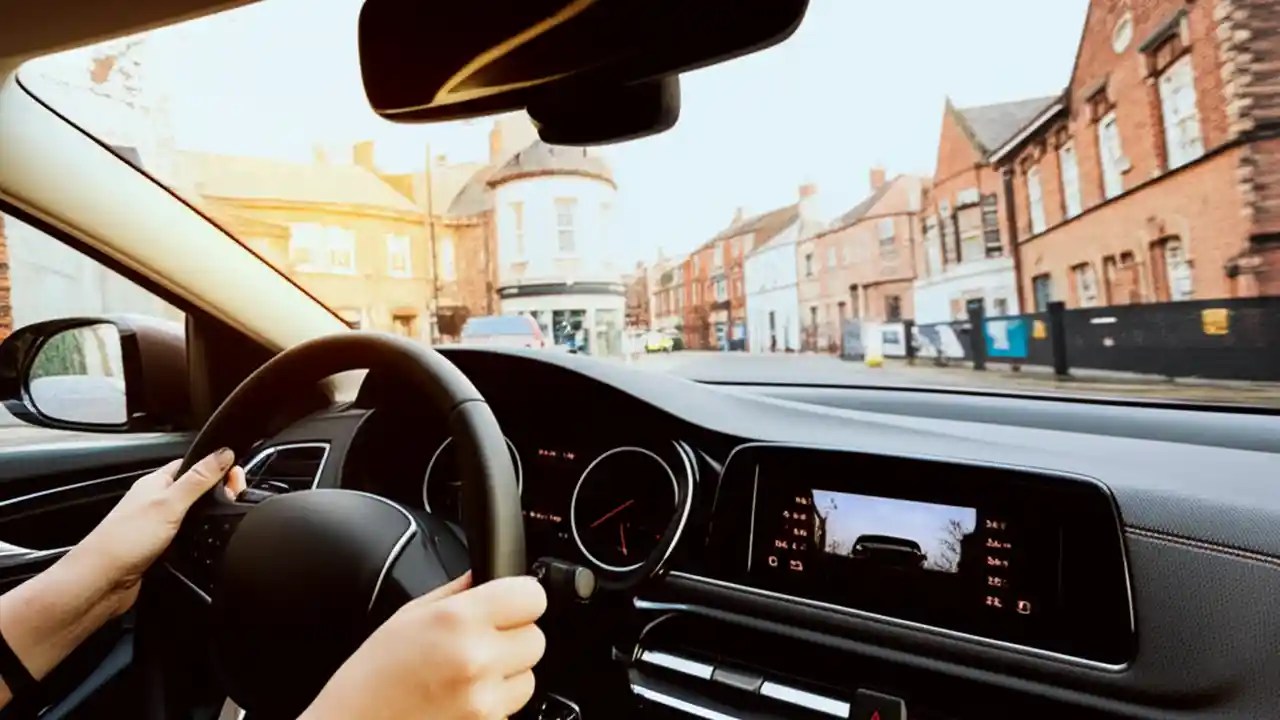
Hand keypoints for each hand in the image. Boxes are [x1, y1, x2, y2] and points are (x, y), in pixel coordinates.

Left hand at [0, 449, 246, 705]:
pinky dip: (198, 536)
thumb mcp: (169, 503)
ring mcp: (156, 525)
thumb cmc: (126, 540)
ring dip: (208, 515)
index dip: (216, 466)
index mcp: (155, 483)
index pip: (192, 464)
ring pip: (191, 513)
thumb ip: (198, 479)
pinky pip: (185, 535)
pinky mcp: (158, 547)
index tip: (236, 476)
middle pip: (194, 488)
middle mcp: (155, 501)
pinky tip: (206, 541)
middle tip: (234, 500)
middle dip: (217, 492)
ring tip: (225, 517)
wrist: (102, 582)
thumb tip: (223, 453)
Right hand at [302, 573, 547, 719]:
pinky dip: (494, 703)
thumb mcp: (411, 614)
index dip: (521, 597)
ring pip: (529, 676)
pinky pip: (511, 708)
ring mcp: (485, 700)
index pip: (532, 596)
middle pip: (535, 637)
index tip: (509, 603)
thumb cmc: (375, 673)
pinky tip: (462, 698)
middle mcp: (477, 659)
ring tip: (467, 674)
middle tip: (479, 643)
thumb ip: (460, 590)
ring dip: (508, 674)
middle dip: (513, 637)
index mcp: (458, 620)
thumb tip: (491, 574)